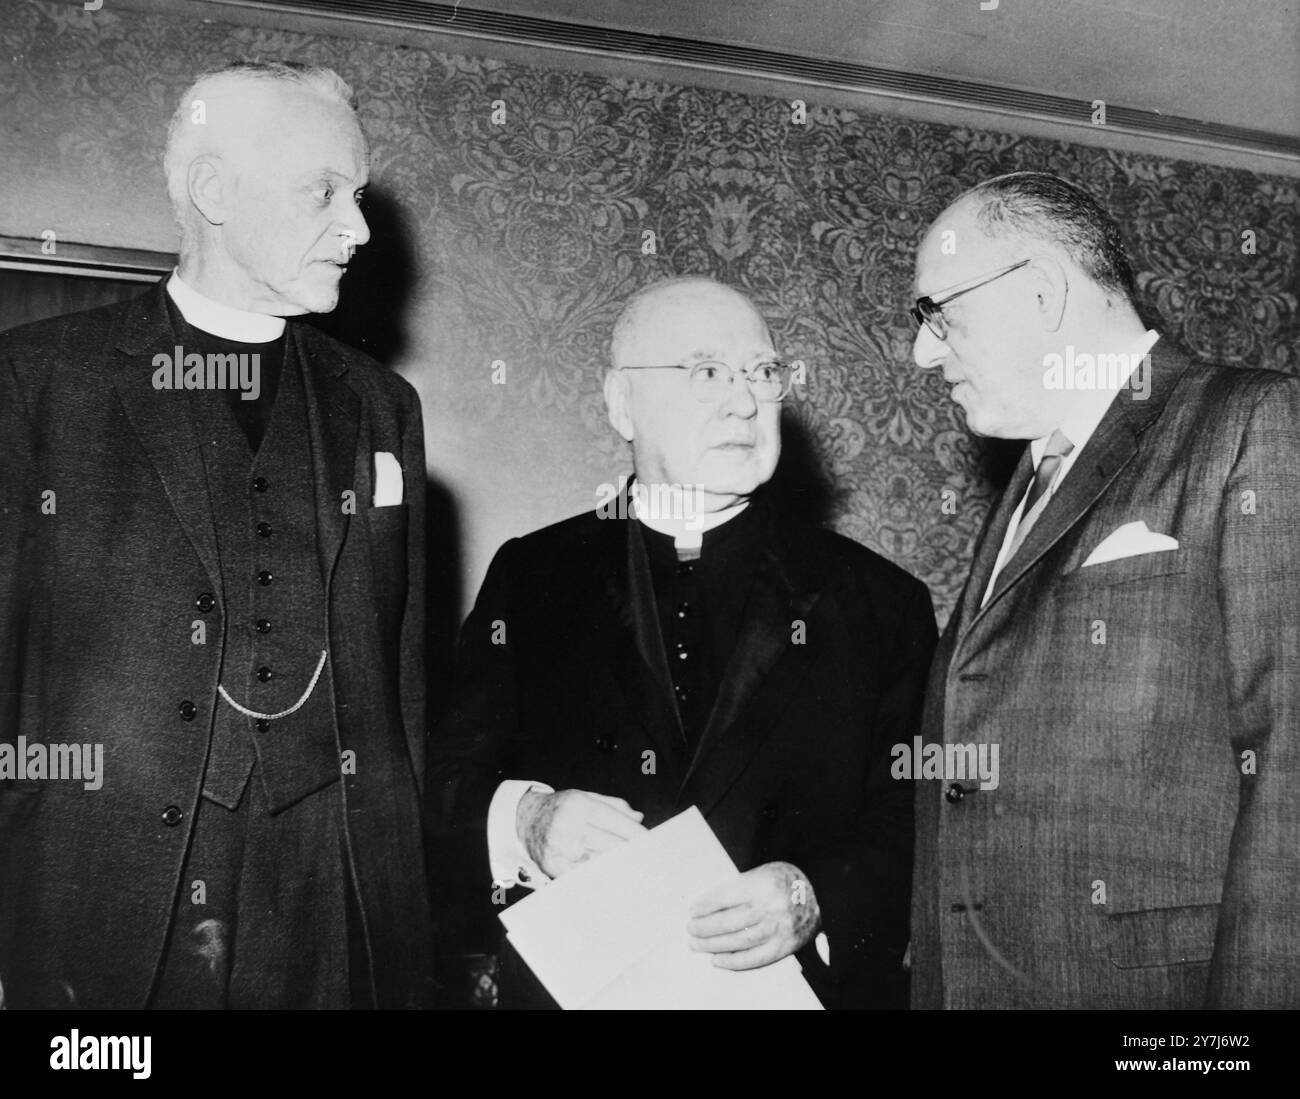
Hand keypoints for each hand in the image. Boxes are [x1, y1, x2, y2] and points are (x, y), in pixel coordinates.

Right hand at [516, 788, 645, 878]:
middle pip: (610, 845)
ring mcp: (559, 849)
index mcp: (578, 805)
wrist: (525, 820)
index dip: (636, 833)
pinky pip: (584, 876)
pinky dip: (601, 878)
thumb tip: (638, 817)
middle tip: (648, 859)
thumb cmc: (562, 808)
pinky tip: (613, 878)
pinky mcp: (553, 867)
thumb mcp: (585, 797)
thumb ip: (614, 806)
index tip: (651, 842)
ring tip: (636, 871)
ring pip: (600, 863)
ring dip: (620, 868)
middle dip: (632, 852)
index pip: (615, 821)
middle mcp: (568, 826)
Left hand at [687, 861, 820, 969]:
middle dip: (705, 927)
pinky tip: (718, 959)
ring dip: (713, 945)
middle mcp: (770, 907)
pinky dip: (733, 961)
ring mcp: (778, 929)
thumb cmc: (786, 881)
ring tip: (697, 944)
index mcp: (762, 884)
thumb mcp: (762, 873)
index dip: (705, 905)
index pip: (725, 897)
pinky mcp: (784, 946)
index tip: (693, 910)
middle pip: (729, 921)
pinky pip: (755, 958)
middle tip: (690, 929)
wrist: (821, 894)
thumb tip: (708, 907)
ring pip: (739, 941)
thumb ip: (739, 888)